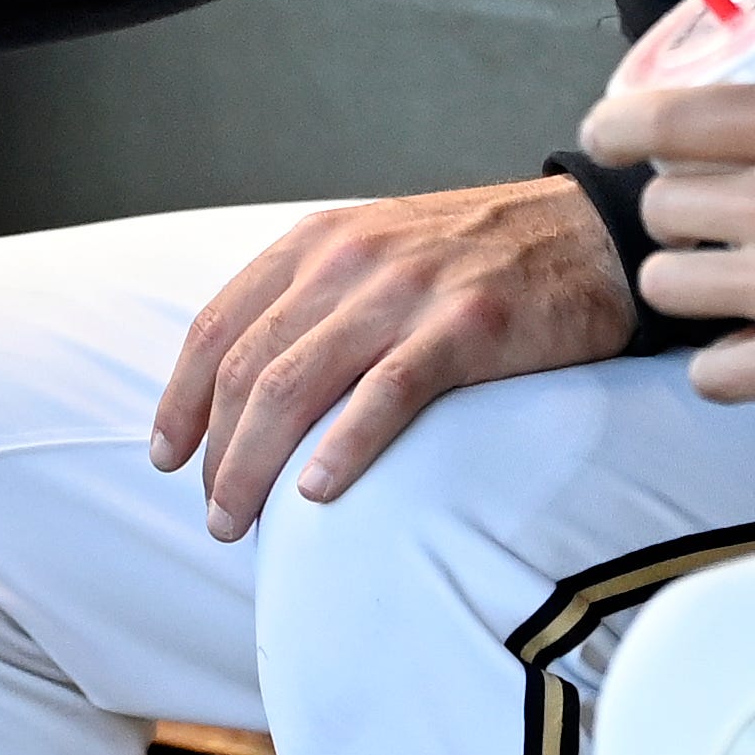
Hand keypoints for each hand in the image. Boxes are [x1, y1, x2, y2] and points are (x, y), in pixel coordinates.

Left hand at [148, 176, 636, 534]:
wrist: (589, 234)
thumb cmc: (476, 258)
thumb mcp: (378, 252)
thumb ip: (316, 301)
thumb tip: (252, 390)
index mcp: (317, 243)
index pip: (219, 326)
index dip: (182, 398)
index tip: (165, 457)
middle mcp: (349, 261)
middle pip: (249, 369)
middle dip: (218, 452)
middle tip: (215, 516)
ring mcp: (407, 291)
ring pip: (298, 386)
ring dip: (257, 464)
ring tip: (242, 521)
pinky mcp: (467, 327)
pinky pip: (387, 393)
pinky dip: (344, 446)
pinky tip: (317, 493)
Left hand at [577, 0, 754, 417]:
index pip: (657, 116)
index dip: (614, 129)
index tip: (606, 139)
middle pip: (659, 209)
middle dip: (678, 217)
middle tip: (714, 224)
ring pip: (669, 287)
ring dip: (691, 289)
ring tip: (728, 288)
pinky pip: (711, 374)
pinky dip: (722, 370)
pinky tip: (747, 356)